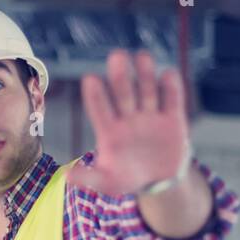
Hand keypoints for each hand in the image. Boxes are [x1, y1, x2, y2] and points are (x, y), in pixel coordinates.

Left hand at [68, 49, 189, 196]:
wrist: (158, 182)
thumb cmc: (126, 179)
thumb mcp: (106, 183)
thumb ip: (88, 179)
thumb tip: (67, 177)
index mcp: (109, 130)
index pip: (99, 109)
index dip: (96, 95)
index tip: (90, 79)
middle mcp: (128, 117)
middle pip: (123, 92)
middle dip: (120, 75)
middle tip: (117, 56)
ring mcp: (150, 115)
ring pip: (147, 89)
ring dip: (145, 73)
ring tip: (142, 57)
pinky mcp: (172, 118)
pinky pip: (172, 99)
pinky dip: (171, 86)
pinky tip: (168, 75)